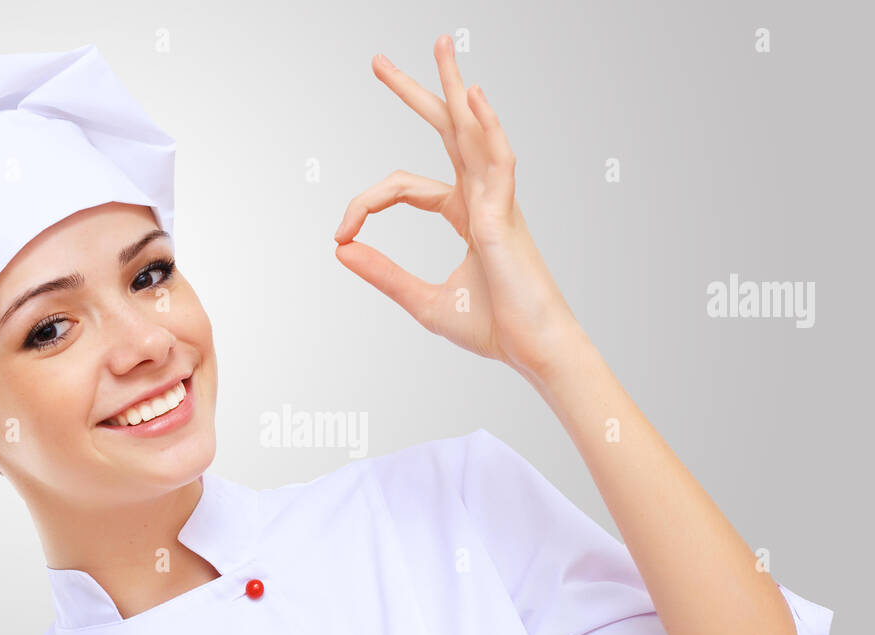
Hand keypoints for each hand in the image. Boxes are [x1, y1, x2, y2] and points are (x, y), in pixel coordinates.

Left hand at [333, 35, 583, 380]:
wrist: (534, 351)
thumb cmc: (494, 328)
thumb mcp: (422, 301)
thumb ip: (383, 274)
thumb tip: (341, 250)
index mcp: (466, 215)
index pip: (406, 187)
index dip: (366, 204)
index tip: (339, 233)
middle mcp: (482, 198)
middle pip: (445, 131)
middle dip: (415, 92)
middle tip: (379, 61)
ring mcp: (498, 201)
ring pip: (471, 131)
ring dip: (454, 86)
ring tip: (439, 43)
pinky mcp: (506, 216)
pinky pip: (498, 160)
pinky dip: (485, 127)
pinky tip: (472, 96)